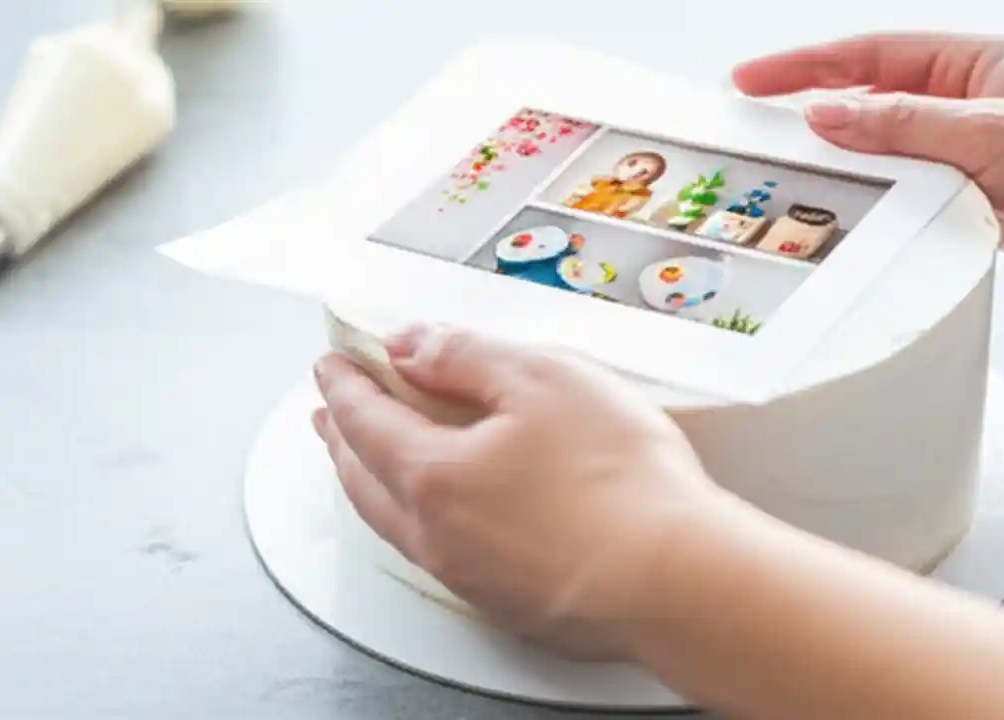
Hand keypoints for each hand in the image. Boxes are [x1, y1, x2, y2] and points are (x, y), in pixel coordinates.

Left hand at [312, 325, 728, 657]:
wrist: (676, 581)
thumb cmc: (618, 479)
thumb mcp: (542, 379)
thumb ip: (465, 357)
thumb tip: (407, 345)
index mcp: (432, 474)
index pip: (365, 421)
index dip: (343, 387)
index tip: (329, 366)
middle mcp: (437, 534)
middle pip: (364, 480)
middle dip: (340, 441)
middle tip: (327, 417)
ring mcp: (471, 576)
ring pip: (395, 525)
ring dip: (371, 486)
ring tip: (368, 465)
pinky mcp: (509, 604)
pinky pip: (438, 555)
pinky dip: (417, 523)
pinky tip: (441, 519)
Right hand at [733, 33, 1003, 298]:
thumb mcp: (991, 136)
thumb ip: (903, 127)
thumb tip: (826, 113)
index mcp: (975, 63)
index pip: (871, 55)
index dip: (805, 65)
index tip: (750, 78)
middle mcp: (967, 102)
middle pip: (869, 98)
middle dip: (810, 108)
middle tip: (749, 122)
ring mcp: (968, 151)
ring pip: (884, 151)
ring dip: (840, 161)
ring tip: (784, 172)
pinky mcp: (973, 197)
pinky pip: (908, 193)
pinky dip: (875, 201)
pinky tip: (845, 211)